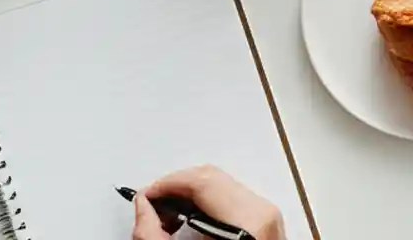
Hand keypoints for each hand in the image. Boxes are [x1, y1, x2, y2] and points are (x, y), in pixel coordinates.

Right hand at [132, 165, 284, 239]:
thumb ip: (151, 234)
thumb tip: (143, 208)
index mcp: (247, 224)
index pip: (200, 182)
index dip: (165, 185)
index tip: (147, 197)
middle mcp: (263, 216)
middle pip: (209, 178)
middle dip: (175, 189)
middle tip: (153, 206)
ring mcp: (269, 219)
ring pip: (221, 185)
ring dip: (190, 197)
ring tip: (170, 219)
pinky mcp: (267, 225)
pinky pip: (232, 198)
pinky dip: (207, 205)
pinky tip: (191, 223)